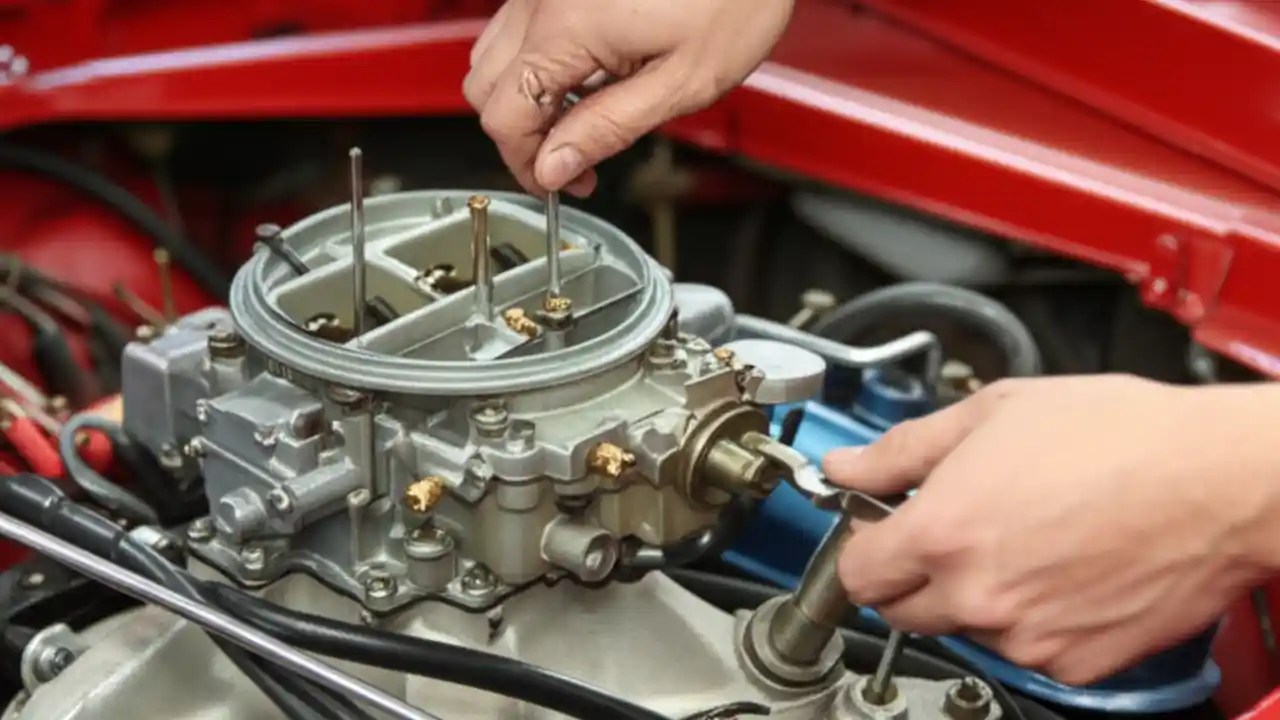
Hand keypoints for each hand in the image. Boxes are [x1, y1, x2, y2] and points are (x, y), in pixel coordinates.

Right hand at [463, 0, 793, 195]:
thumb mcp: (682, 84)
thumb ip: (608, 129)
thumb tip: (554, 168)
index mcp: (568, 29)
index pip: (505, 118)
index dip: (528, 165)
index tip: (564, 184)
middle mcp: (543, 0)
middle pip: (485, 88)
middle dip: (520, 135)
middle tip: (571, 160)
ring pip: (494, 56)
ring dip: (522, 98)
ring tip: (580, 120)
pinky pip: (520, 27)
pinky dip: (535, 64)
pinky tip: (583, 78)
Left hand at [823, 375, 1279, 684]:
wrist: (1222, 480)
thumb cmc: (1122, 436)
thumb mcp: (993, 413)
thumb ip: (902, 449)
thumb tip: (847, 465)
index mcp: (943, 533)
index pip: (855, 574)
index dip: (862, 546)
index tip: (878, 530)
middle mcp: (978, 597)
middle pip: (901, 611)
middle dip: (911, 574)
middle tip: (953, 531)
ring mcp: (1027, 638)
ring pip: (964, 630)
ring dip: (974, 596)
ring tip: (1025, 538)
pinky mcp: (1076, 664)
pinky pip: (1025, 650)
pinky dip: (1030, 619)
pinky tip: (1062, 568)